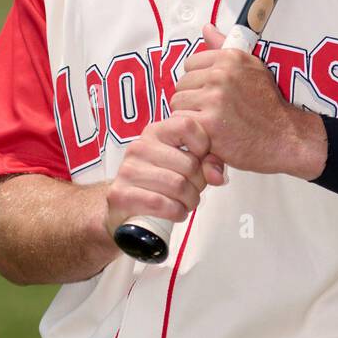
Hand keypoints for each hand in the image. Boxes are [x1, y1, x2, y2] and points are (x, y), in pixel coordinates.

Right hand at [105, 112, 225, 237]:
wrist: (124, 207)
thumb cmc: (158, 183)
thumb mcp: (184, 165)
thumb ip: (206, 162)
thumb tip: (217, 176)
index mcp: (155, 132)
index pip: (187, 126)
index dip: (203, 146)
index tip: (200, 161)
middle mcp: (139, 146)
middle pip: (189, 164)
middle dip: (199, 183)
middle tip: (193, 190)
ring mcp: (128, 170)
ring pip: (178, 186)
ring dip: (189, 201)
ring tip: (185, 203)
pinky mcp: (120, 194)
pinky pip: (161, 203)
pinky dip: (175, 212)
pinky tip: (175, 212)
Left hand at [168, 22, 327, 176]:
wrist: (284, 136)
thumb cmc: (268, 105)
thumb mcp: (252, 67)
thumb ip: (224, 47)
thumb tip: (207, 28)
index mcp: (230, 58)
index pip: (190, 64)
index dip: (198, 81)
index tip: (211, 92)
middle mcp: (221, 75)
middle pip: (182, 84)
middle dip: (192, 98)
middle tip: (212, 110)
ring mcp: (214, 98)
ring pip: (178, 103)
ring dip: (190, 114)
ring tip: (210, 121)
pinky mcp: (209, 123)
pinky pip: (182, 121)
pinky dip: (192, 130)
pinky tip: (208, 133)